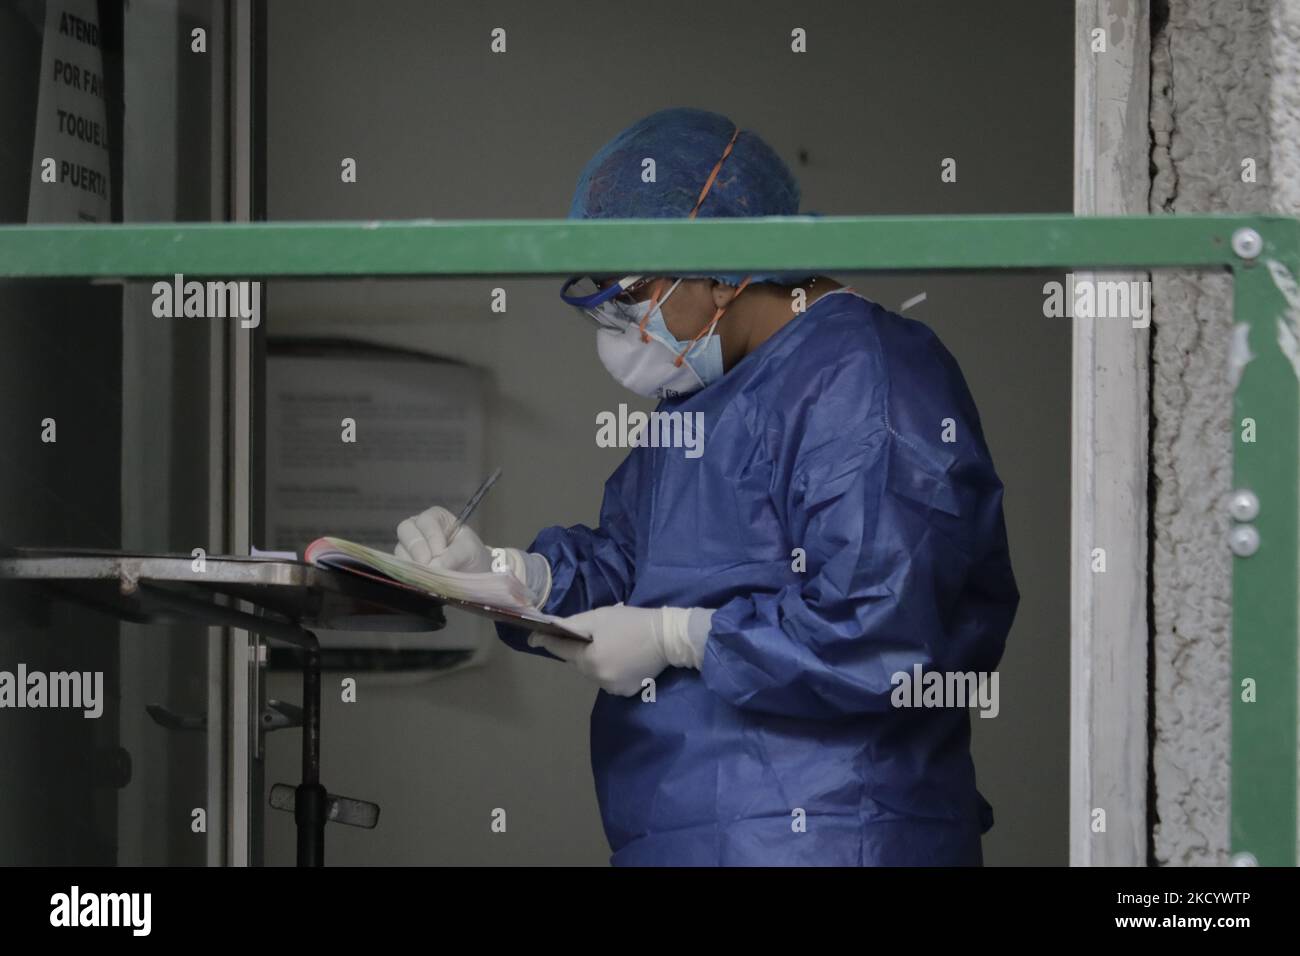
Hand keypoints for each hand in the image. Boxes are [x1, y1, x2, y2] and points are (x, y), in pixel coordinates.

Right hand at [395, 505, 492, 573]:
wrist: (471, 575)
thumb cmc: (471, 556)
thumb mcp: (469, 551)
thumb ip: (454, 555)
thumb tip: (434, 566)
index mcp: (436, 518)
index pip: (426, 520)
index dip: (432, 536)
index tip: (441, 552)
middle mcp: (418, 528)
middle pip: (405, 529)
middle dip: (417, 548)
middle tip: (429, 565)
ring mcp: (408, 546)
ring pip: (400, 550)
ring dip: (413, 564)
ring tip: (430, 577)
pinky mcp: (404, 564)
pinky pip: (400, 567)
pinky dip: (410, 574)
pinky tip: (423, 582)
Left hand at [530, 603, 697, 696]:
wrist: (669, 637)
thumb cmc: (632, 622)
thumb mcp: (600, 617)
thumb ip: (572, 624)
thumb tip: (548, 628)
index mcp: (590, 660)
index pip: (562, 650)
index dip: (548, 642)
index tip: (533, 637)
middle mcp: (598, 679)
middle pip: (578, 663)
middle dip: (579, 650)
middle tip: (591, 635)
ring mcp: (613, 689)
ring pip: (593, 672)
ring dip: (595, 661)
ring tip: (610, 645)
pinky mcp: (627, 692)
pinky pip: (608, 679)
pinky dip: (609, 669)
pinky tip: (621, 657)